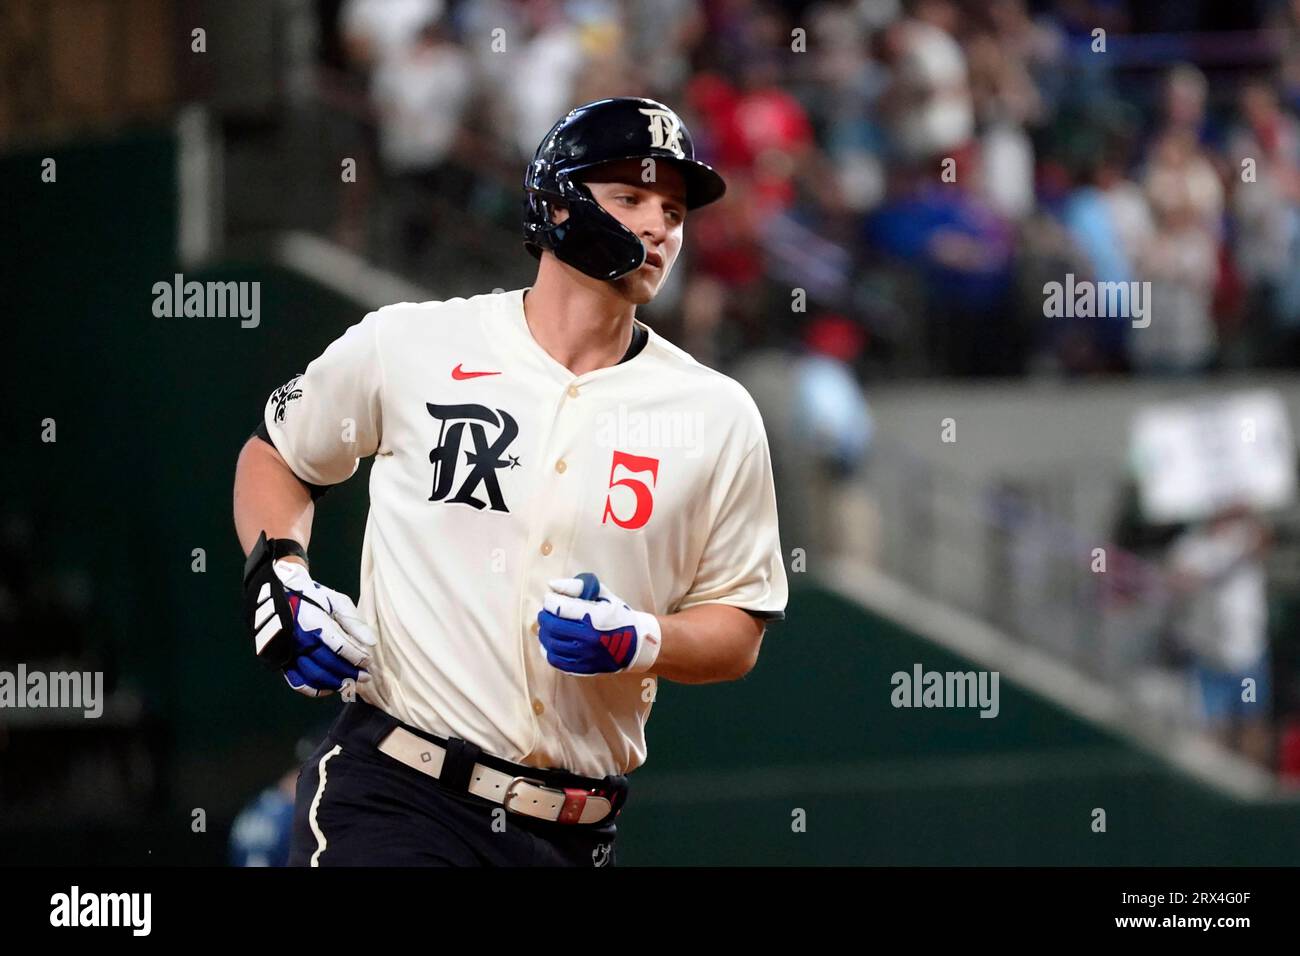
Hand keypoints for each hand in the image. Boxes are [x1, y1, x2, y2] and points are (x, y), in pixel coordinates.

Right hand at [246, 556, 376, 697]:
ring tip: (351, 684)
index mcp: (314, 620)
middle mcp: (300, 638)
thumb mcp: (337, 601)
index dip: (357, 656)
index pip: (339, 645)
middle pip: (328, 663)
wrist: (281, 597)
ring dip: (336, 683)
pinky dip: (315, 690)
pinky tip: (331, 688)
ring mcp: (290, 650)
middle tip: (366, 676)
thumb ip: (354, 622)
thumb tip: (372, 642)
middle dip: (350, 672)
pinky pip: (298, 682)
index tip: (369, 661)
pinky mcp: (284, 660)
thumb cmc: (315, 598)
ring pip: (314, 675)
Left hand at [537, 572, 660, 675]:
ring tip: (547, 626)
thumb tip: (551, 585)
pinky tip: (550, 642)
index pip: (560, 607)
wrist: (636, 645)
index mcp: (595, 617)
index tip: (551, 598)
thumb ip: (577, 586)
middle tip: (546, 612)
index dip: (550, 600)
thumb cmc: (618, 615)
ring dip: (544, 632)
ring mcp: (585, 655)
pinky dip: (547, 650)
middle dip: (544, 616)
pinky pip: (556, 660)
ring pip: (551, 644)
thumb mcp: (603, 595)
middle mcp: (589, 638)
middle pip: (552, 626)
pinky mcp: (583, 668)